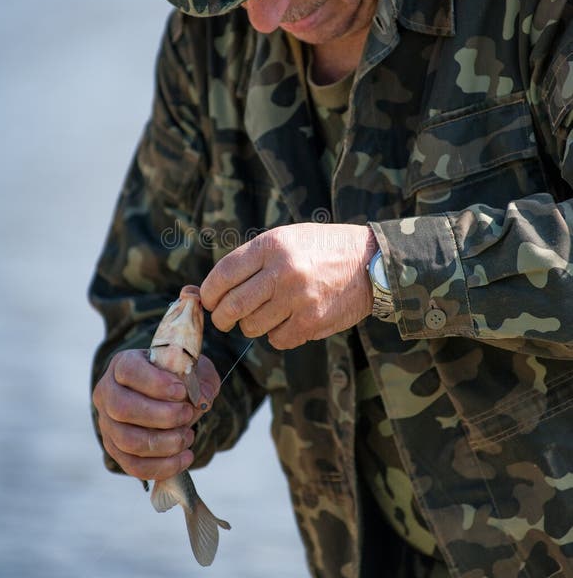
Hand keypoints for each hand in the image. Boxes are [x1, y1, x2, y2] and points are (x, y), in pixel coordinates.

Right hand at [92, 350, 219, 480]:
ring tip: (188, 436)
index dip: (155, 383)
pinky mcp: (115, 449)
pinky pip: (134, 466)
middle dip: (162, 416)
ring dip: (164, 443)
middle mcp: (108, 393)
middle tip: (187, 414)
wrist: (167, 394)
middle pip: (123, 409)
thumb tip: (202, 399)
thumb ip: (201, 379)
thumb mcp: (193, 369)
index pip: (128, 371)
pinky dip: (163, 466)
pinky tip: (185, 457)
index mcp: (123, 363)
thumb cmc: (178, 377)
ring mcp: (107, 424)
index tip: (181, 391)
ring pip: (128, 441)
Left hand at [200, 223, 376, 348]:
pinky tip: (288, 322)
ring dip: (252, 326)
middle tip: (224, 319)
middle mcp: (282, 270)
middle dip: (222, 318)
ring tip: (264, 316)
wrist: (370, 261)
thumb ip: (255, 259)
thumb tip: (217, 288)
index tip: (208, 301)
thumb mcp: (287, 238)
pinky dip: (277, 336)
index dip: (209, 293)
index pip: (224, 274)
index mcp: (272, 245)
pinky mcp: (312, 321)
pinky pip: (277, 340)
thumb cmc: (322, 249)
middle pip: (232, 306)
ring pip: (252, 326)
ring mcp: (298, 298)